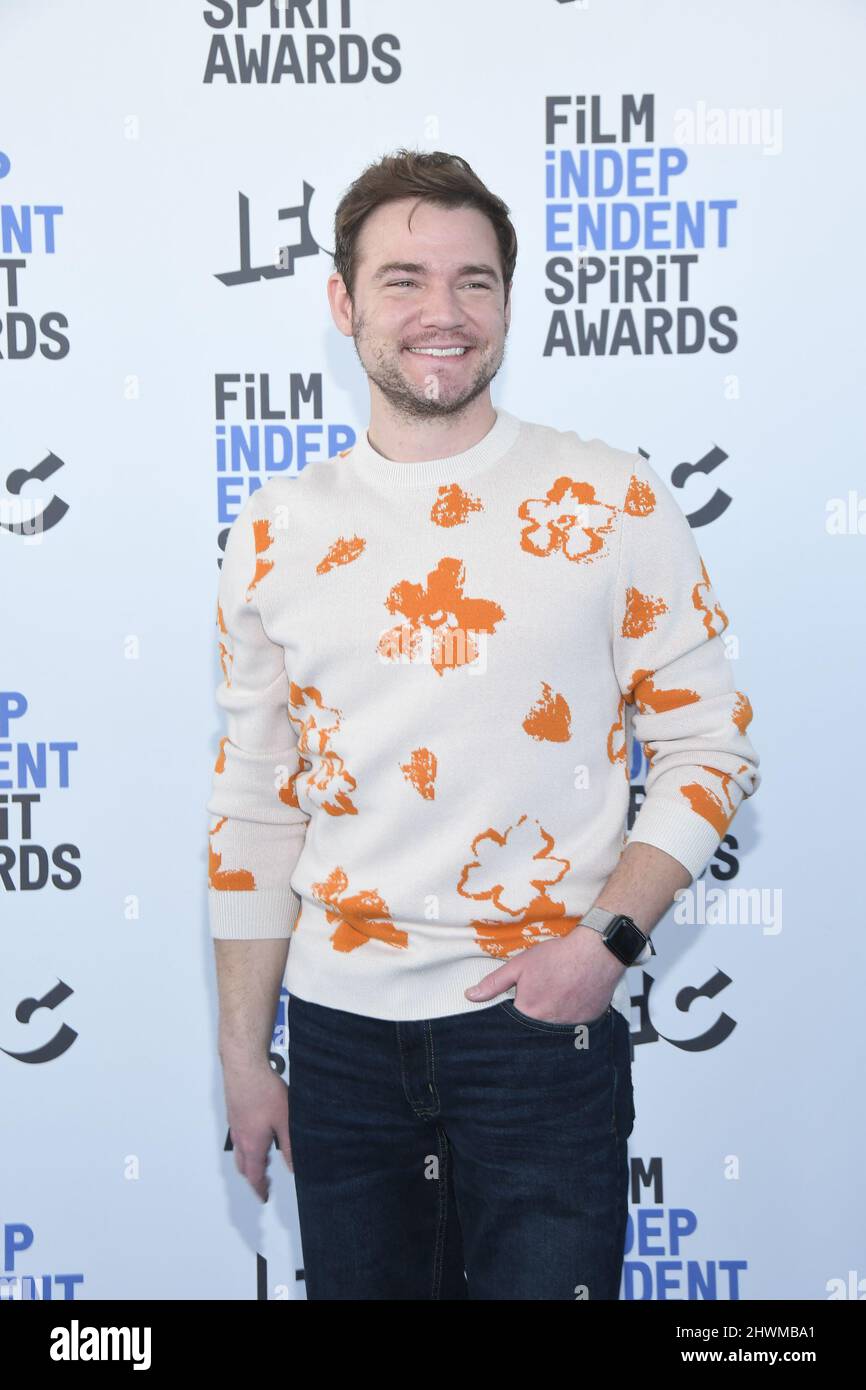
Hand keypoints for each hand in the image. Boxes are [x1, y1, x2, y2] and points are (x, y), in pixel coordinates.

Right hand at [221, 1059, 292, 1201]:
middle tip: (262, 1182)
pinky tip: (257, 1133)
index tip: (263, 1197)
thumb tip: (294, 1167)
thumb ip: (290, 1146)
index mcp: (252, 1145)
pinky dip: (245, 1144)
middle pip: (243, 1166)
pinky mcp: (234, 1111)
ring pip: (239, 1150)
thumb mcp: (285, 1121)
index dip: (259, 1189)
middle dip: (252, 1177)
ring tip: (262, 1160)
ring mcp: (235, 1124)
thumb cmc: (263, 1091)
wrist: (244, 1066)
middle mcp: (240, 1137)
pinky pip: (238, 1135)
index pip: (254, 1175)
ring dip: (248, 1160)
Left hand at [464, 928, 624, 1023]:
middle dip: (530, 1024)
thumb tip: (470, 995)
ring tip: (554, 1003)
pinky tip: (570, 1005)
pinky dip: (569, 1021)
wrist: (596, 953)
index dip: (510, 1020)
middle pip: (533, 1033)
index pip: (512, 1027)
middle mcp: (549, 1026)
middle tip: (538, 1003)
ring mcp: (570, 1028)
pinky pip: (574, 1030)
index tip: (513, 1013)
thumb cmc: (557, 957)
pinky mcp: (587, 1025)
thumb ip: (494, 983)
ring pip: (554, 1033)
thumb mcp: (520, 965)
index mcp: (529, 1013)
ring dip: (550, 1023)